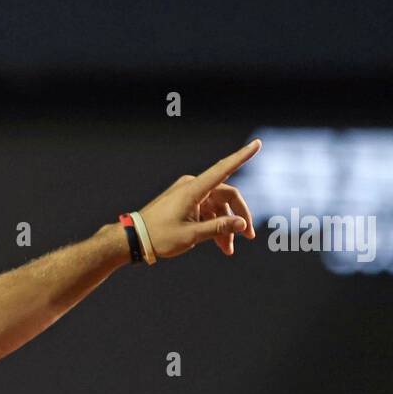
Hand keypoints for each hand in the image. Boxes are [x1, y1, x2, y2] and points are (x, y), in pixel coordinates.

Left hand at [138, 140, 260, 258]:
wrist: (134, 239)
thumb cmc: (159, 236)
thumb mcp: (191, 236)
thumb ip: (219, 228)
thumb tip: (242, 223)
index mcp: (194, 190)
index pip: (224, 169)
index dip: (242, 156)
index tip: (258, 144)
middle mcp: (193, 187)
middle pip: (226, 195)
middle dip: (238, 217)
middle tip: (248, 237)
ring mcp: (189, 195)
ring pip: (217, 207)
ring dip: (225, 226)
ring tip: (228, 249)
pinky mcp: (185, 203)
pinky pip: (207, 211)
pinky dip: (214, 225)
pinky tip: (219, 244)